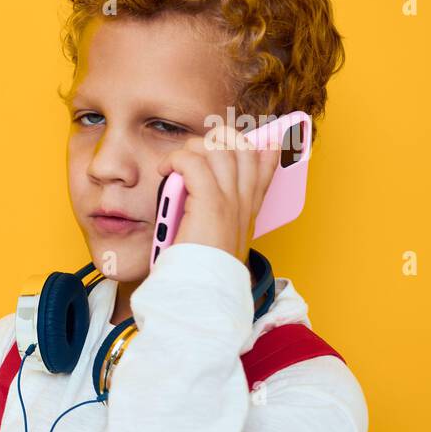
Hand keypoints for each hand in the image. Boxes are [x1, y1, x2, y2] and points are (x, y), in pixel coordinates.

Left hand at [155, 122, 282, 267]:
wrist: (204, 294)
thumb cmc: (201, 273)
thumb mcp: (214, 244)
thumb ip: (211, 220)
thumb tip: (192, 202)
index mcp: (247, 213)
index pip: (265, 166)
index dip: (261, 146)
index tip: (254, 137)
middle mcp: (243, 203)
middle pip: (243, 147)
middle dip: (217, 138)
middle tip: (192, 151)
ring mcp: (230, 201)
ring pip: (220, 149)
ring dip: (192, 148)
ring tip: (174, 164)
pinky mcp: (210, 203)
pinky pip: (193, 163)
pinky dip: (176, 159)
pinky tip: (164, 170)